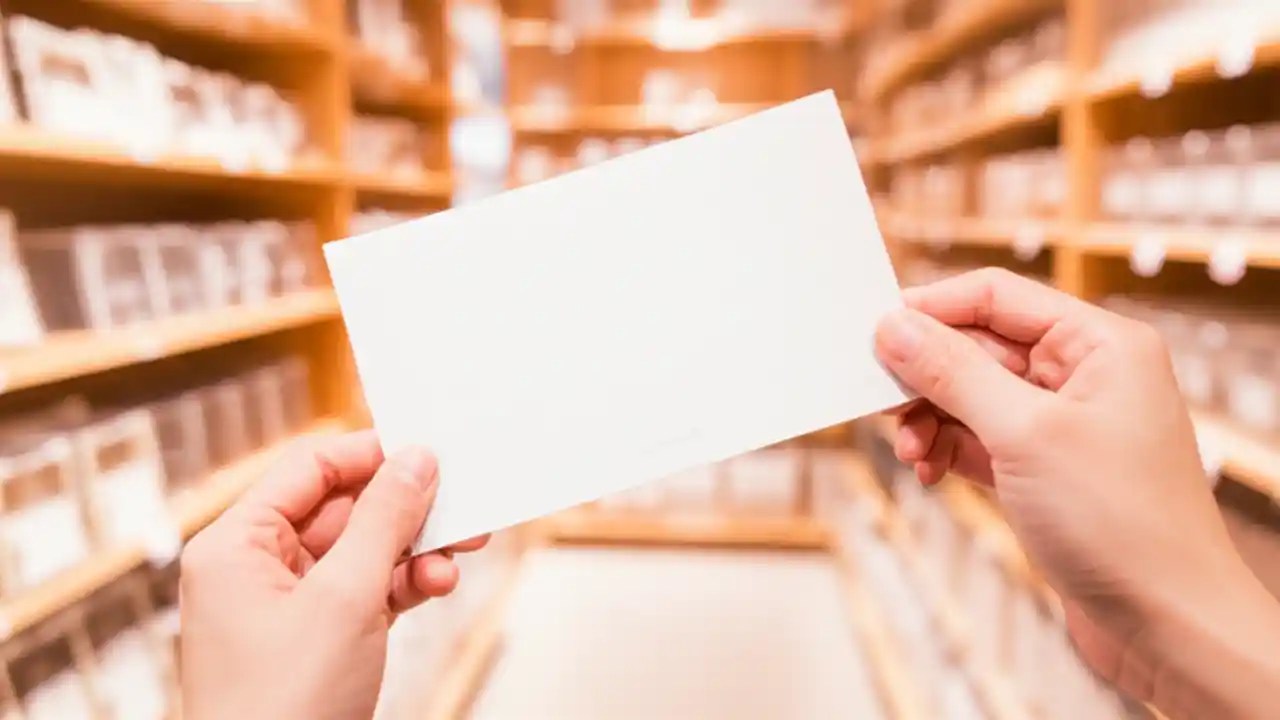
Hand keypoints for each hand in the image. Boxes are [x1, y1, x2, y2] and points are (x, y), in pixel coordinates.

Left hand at [180, 431, 488, 719]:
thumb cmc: (281, 707)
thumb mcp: (345, 598)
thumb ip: (384, 520)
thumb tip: (415, 461)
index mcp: (236, 545)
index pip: (308, 469)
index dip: (370, 456)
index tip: (428, 455)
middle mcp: (256, 569)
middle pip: (343, 510)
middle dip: (406, 513)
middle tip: (463, 509)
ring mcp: (288, 607)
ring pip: (362, 553)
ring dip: (413, 553)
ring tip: (457, 558)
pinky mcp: (318, 639)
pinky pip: (367, 592)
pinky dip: (404, 587)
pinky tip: (437, 586)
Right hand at [875, 269, 1279, 719]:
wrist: (1169, 625)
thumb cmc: (1123, 524)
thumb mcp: (1025, 434)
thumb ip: (954, 372)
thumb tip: (895, 326)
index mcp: (1101, 345)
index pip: (997, 296)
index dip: (933, 308)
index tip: (875, 332)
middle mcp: (1085, 376)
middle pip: (978, 347)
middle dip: (926, 375)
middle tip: (879, 400)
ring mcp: (1065, 425)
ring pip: (972, 397)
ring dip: (930, 418)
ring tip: (909, 450)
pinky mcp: (1045, 471)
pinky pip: (978, 440)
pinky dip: (947, 450)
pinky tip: (928, 471)